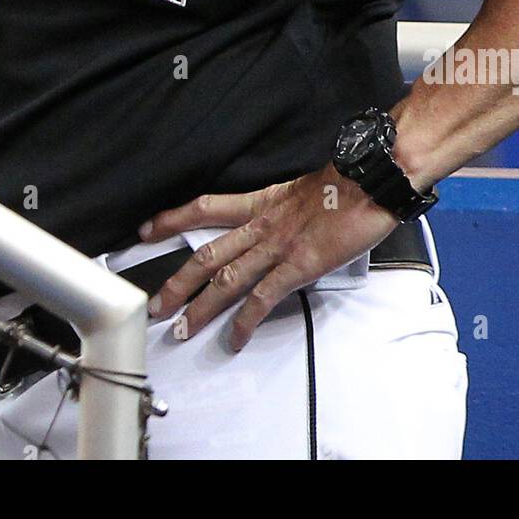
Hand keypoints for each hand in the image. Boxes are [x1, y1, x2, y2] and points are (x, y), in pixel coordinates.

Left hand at [138, 164, 399, 350]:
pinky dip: (245, 321)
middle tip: (156, 303)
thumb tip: (282, 222)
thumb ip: (286, 208)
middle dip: (177, 281)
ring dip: (200, 307)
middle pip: (206, 252)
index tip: (148, 229)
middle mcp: (261, 224)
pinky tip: (234, 338)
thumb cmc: (347, 182)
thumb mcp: (304, 189)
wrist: (370, 179)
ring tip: (181, 329)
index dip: (173, 218)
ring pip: (226, 279)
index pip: (205, 207)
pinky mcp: (298, 266)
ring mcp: (277, 246)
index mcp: (261, 201)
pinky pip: (263, 298)